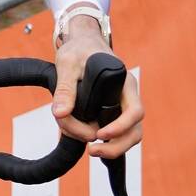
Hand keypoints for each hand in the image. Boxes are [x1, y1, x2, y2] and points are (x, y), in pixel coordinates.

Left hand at [51, 16, 142, 160]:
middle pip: (135, 131)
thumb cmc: (78, 50)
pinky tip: (79, 135)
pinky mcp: (111, 113)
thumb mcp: (68, 64)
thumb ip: (65, 88)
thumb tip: (60, 114)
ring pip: (126, 136)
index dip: (121, 127)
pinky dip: (98, 139)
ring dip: (110, 148)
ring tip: (88, 149)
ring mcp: (121, 107)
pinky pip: (112, 133)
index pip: (135, 111)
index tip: (99, 135)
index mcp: (124, 83)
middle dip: (116, 146)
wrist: (82, 44)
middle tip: (92, 151)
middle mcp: (127, 97)